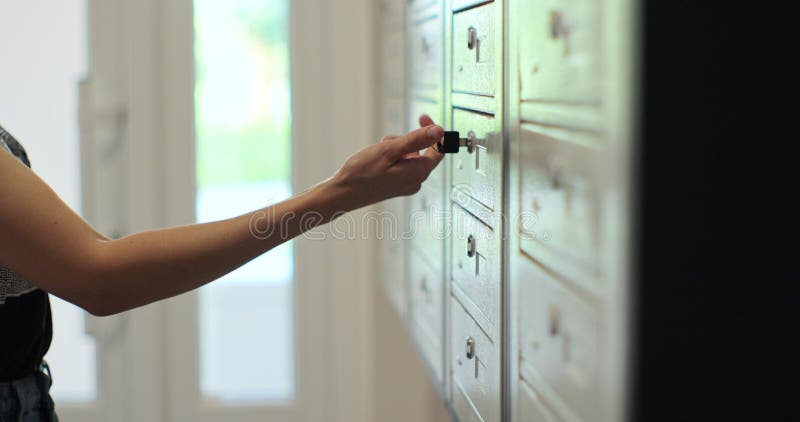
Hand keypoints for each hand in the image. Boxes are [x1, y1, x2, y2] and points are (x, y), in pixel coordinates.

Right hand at [326, 115, 443, 209]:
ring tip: (377, 153)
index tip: (422, 117)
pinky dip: (391, 157)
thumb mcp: (389, 150)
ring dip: (395, 148)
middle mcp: (416, 181)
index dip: (433, 131)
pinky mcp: (397, 185)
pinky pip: (401, 165)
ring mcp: (406, 184)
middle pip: (421, 151)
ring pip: (408, 156)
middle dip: (405, 140)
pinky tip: (376, 161)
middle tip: (385, 141)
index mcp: (419, 172)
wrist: (343, 193)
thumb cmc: (363, 173)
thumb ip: (416, 140)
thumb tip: (440, 131)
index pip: (438, 149)